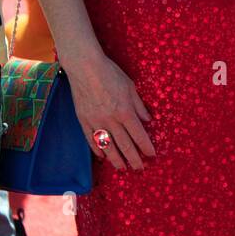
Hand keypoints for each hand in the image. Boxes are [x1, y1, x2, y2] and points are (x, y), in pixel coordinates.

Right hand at [65, 52, 154, 170]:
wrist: (85, 67)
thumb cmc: (111, 74)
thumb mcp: (131, 87)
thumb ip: (139, 106)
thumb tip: (148, 121)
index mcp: (125, 111)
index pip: (138, 134)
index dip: (146, 147)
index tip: (151, 155)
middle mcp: (111, 119)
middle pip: (124, 145)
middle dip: (133, 158)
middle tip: (139, 168)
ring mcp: (95, 121)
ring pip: (107, 146)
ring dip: (116, 159)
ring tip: (122, 168)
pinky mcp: (83, 120)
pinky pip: (91, 139)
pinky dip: (97, 150)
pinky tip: (103, 157)